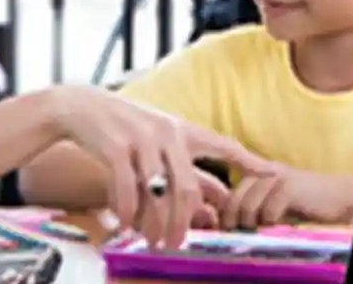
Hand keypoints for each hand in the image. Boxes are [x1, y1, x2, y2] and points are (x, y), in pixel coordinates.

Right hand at [47, 86, 276, 249]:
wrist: (79, 107)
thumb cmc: (122, 128)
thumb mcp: (156, 137)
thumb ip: (180, 165)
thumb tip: (208, 201)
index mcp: (181, 130)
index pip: (223, 145)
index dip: (249, 161)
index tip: (273, 174)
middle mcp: (167, 132)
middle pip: (186, 188)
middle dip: (182, 223)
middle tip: (175, 245)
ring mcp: (142, 138)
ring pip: (158, 194)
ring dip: (153, 224)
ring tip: (150, 241)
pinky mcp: (117, 146)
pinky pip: (127, 189)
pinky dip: (127, 212)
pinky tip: (124, 223)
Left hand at [221, 168, 352, 230]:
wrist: (339, 197)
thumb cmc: (307, 205)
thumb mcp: (276, 204)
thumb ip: (255, 208)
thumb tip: (232, 226)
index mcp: (258, 172)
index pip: (231, 193)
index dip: (227, 214)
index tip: (229, 231)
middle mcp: (264, 171)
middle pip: (235, 199)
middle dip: (235, 222)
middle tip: (242, 236)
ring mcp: (276, 177)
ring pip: (248, 206)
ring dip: (252, 225)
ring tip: (261, 234)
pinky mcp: (289, 187)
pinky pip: (268, 212)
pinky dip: (271, 225)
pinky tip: (279, 228)